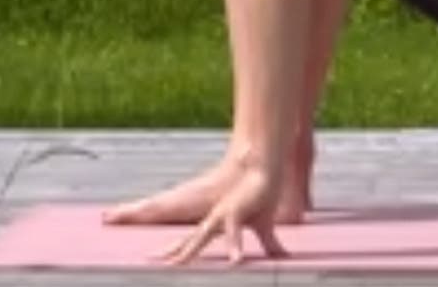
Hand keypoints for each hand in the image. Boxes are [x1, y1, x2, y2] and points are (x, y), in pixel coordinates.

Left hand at [153, 162, 290, 267]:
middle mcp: (215, 219)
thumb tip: (283, 259)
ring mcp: (222, 215)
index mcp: (217, 223)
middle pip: (189, 239)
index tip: (163, 260)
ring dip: (190, 251)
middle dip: (173, 251)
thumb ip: (270, 245)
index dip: (178, 249)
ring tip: (176, 265)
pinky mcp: (236, 212)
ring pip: (202, 236)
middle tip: (154, 261)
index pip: (192, 239)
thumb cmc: (264, 197)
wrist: (267, 172)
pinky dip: (234, 246)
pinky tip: (236, 261)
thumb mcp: (265, 228)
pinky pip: (234, 233)